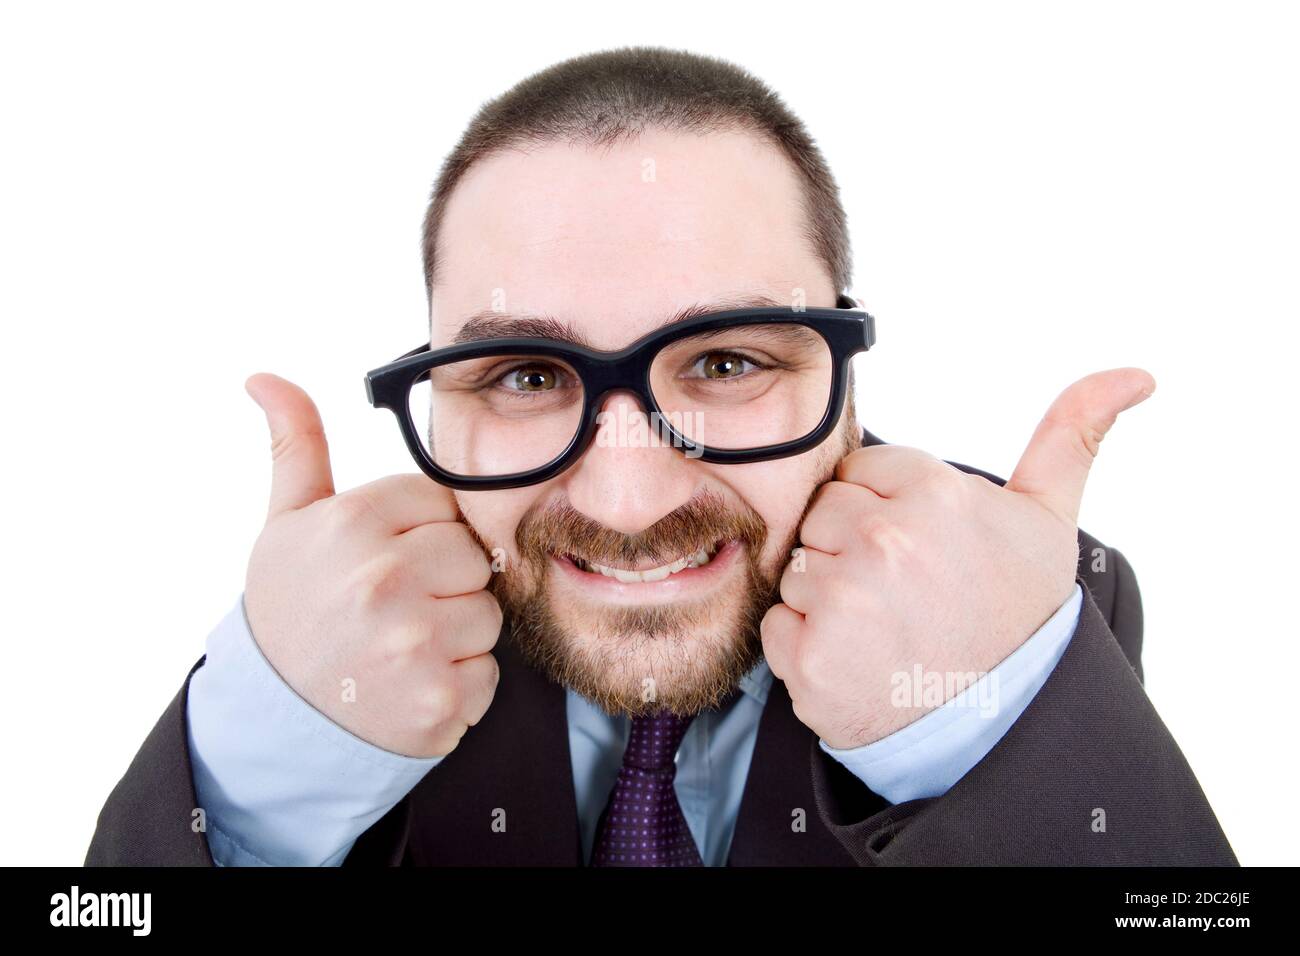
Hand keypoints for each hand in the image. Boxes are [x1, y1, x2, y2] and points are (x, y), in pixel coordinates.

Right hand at [241, 373, 500, 758]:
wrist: (275, 721)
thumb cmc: (290, 612)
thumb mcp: (285, 525)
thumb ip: (296, 446)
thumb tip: (264, 377)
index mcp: (352, 523)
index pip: (442, 503)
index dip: (420, 534)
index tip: (385, 562)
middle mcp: (383, 577)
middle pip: (472, 555)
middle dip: (443, 581)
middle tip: (392, 610)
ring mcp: (414, 641)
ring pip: (487, 613)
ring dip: (455, 634)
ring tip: (400, 648)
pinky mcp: (440, 698)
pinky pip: (489, 672)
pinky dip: (459, 684)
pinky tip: (411, 685)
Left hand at [761, 368, 1154, 749]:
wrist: (999, 729)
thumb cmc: (1016, 619)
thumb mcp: (1048, 524)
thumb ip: (1070, 439)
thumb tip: (1134, 374)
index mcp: (934, 495)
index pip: (859, 470)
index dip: (883, 509)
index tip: (917, 550)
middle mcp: (885, 540)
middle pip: (823, 514)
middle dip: (852, 547)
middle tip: (903, 593)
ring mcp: (843, 599)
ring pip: (799, 567)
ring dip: (828, 596)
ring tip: (885, 628)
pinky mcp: (809, 657)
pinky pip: (779, 624)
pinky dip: (806, 645)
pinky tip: (857, 660)